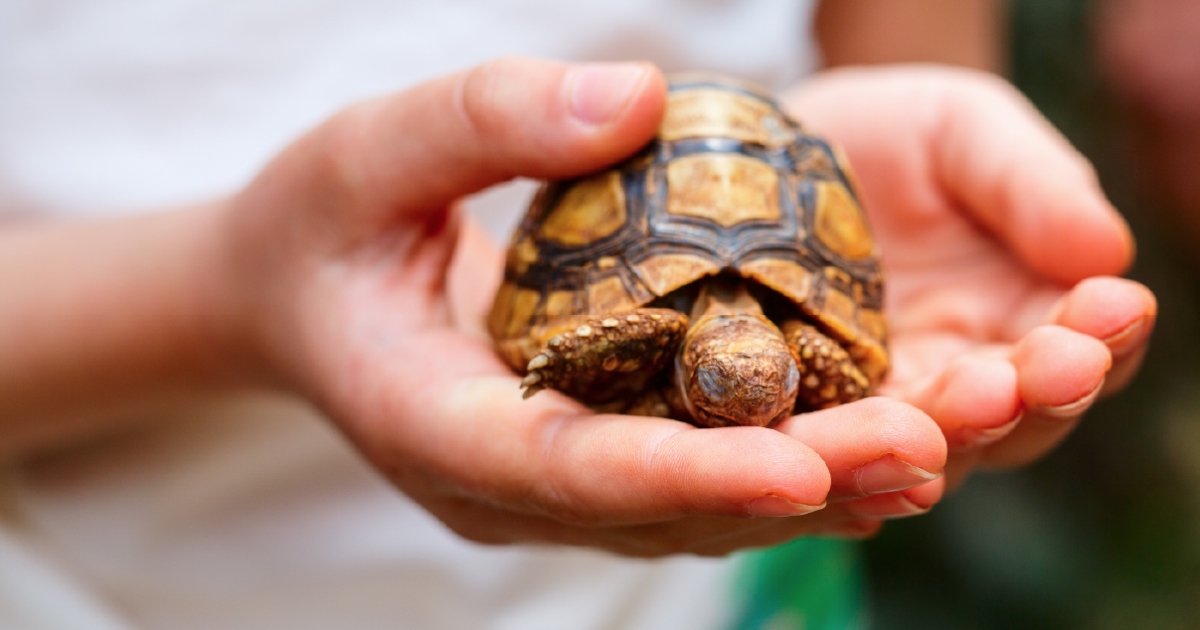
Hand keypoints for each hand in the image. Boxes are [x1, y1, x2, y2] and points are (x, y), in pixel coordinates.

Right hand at [224, 57, 947, 556]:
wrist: (295, 294)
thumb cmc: (321, 224)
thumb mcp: (371, 150)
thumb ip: (488, 119)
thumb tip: (641, 96)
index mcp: (436, 426)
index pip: (568, 469)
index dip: (688, 473)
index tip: (802, 465)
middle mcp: (502, 486)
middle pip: (660, 507)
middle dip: (792, 486)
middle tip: (925, 447)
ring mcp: (546, 490)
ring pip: (693, 513)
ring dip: (814, 489)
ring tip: (936, 447)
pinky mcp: (585, 466)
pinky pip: (695, 481)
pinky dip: (785, 467)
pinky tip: (878, 435)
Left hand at [784, 66, 1156, 487]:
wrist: (757, 153)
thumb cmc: (882, 138)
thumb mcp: (961, 132)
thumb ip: (1030, 182)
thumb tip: (1109, 251)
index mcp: (1020, 318)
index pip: (1083, 348)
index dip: (1103, 332)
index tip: (1116, 305)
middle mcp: (958, 378)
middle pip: (1017, 417)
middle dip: (1038, 391)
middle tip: (1053, 369)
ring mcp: (878, 405)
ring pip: (929, 444)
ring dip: (957, 428)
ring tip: (979, 400)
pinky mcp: (803, 414)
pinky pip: (828, 448)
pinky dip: (850, 452)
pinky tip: (866, 442)